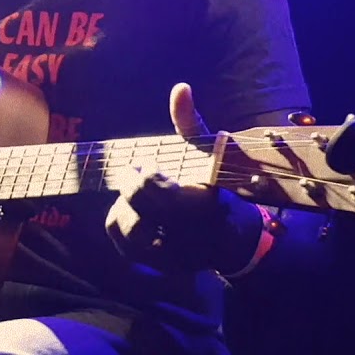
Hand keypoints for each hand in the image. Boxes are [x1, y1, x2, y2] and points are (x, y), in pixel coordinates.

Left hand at [104, 83, 261, 272]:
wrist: (232, 237)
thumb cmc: (217, 185)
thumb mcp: (209, 152)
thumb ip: (190, 123)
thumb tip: (180, 88)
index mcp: (200, 204)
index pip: (154, 190)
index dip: (143, 174)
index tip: (146, 164)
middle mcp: (185, 234)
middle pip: (137, 208)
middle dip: (131, 186)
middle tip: (137, 174)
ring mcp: (171, 254)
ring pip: (126, 227)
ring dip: (125, 206)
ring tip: (138, 196)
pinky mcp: (157, 265)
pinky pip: (121, 243)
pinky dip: (121, 222)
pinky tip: (134, 211)